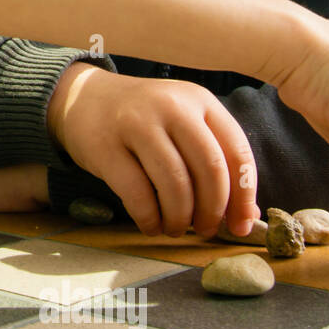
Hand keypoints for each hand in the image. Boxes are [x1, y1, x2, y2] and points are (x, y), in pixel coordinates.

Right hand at [48, 63, 258, 238]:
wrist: (82, 98)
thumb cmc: (142, 119)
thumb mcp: (182, 122)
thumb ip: (213, 157)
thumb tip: (246, 214)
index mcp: (200, 101)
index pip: (237, 152)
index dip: (244, 196)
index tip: (240, 226)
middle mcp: (172, 107)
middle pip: (209, 168)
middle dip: (212, 210)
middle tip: (205, 230)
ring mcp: (137, 124)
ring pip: (175, 183)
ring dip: (179, 217)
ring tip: (175, 229)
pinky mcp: (107, 147)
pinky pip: (137, 193)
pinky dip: (149, 218)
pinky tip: (150, 225)